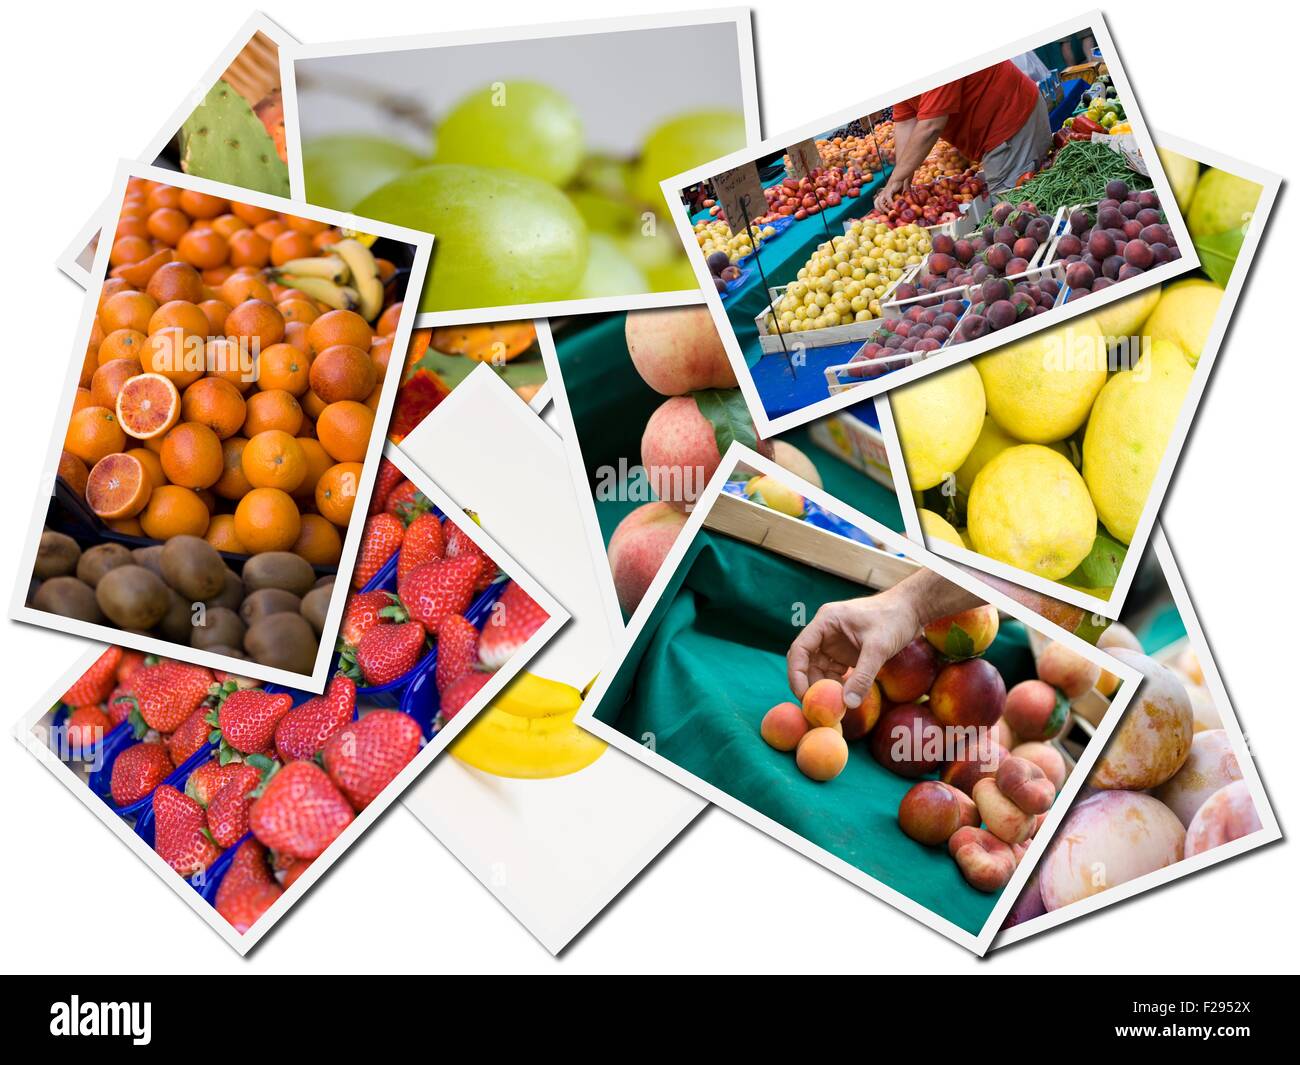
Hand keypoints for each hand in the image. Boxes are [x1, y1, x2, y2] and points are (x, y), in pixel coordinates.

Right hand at [787, 589, 919, 709]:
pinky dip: (837, 686)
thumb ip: (863, 676)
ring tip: (834, 707)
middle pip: (807, 663)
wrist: (912, 609)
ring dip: (825, 688)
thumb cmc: (894, 618)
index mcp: (825, 622)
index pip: (800, 650)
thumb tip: (849, 704)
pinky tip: (845, 698)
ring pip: (820, 670)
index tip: (803, 696)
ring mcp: (835, 643)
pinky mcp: (846, 653)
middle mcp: (825, 632)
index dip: (796, 674)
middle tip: (817, 708)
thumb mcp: (878, 648)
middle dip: (810, 685)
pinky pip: (834, 673)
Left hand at [874, 174, 905, 212]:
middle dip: (880, 210)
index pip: (876, 203)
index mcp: (882, 195)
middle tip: (885, 214)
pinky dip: (890, 204)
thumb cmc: (897, 186)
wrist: (898, 178)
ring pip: (880, 202)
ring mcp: (884, 193)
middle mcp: (882, 194)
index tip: (884, 213)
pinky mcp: (888, 191)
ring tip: (889, 212)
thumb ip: (895, 200)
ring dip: (884, 208)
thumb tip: (896, 208)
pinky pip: (887, 199)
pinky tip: (894, 207)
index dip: (878, 209)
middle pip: (876, 203)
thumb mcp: (896, 195)